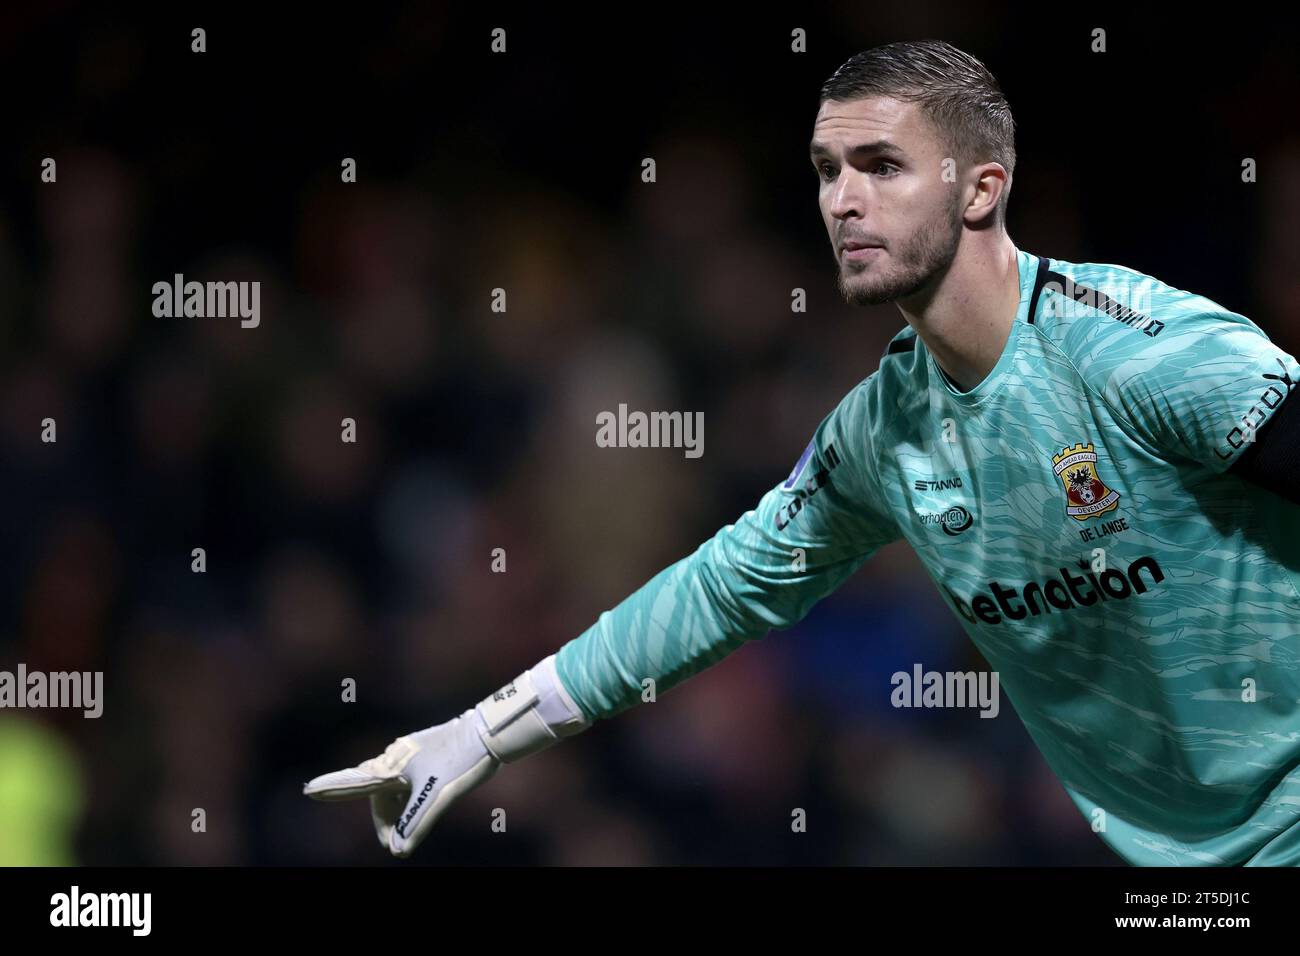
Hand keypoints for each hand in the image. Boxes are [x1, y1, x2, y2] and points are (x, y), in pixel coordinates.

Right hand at [303, 709, 497, 857]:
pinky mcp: (426, 752)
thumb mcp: (438, 797)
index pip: (355, 782)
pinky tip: (420, 805)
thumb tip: (399, 849)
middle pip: (376, 791)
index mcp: (393, 764)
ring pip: (393, 785)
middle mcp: (397, 756)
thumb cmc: (462, 761)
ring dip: (396, 809)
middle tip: (392, 842)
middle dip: (382, 818)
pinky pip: (406, 779)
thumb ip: (416, 824)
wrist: (489, 732)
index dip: (332, 789)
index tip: (309, 790)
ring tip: (408, 832)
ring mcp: (412, 753)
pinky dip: (407, 797)